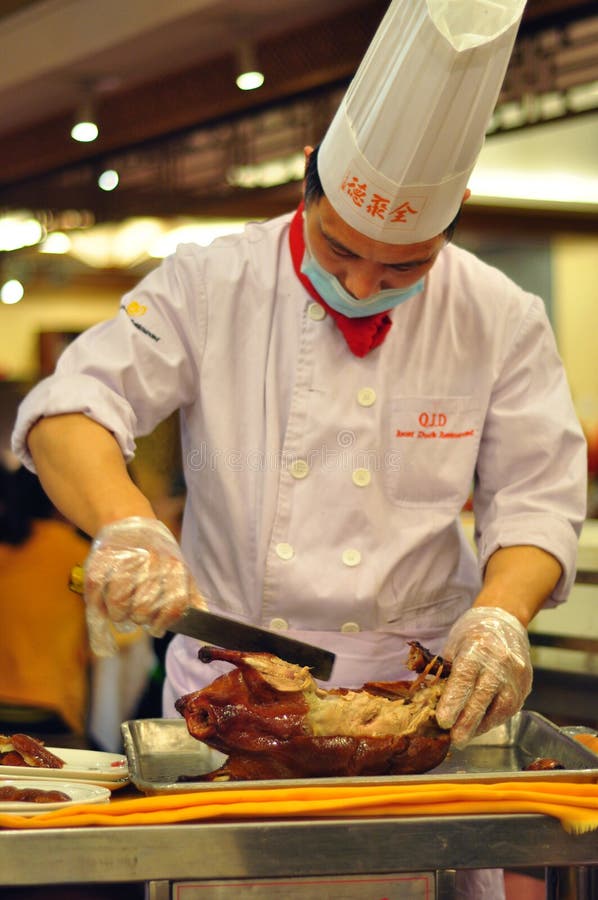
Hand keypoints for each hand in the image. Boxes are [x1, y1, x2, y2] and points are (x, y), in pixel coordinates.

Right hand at [84, 516, 206, 655]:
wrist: (128, 522)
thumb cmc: (157, 555)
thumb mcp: (179, 570)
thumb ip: (191, 598)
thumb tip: (204, 623)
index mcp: (174, 566)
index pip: (173, 606)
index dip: (163, 623)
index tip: (156, 628)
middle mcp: (150, 561)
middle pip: (143, 610)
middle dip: (139, 619)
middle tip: (137, 614)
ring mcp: (123, 561)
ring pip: (118, 606)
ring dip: (119, 616)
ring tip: (122, 610)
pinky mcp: (98, 562)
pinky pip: (96, 598)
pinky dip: (100, 609)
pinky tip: (107, 606)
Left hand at [435, 606, 531, 747]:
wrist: (504, 620)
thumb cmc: (472, 634)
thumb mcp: (453, 646)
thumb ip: (447, 673)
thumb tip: (434, 703)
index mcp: (477, 648)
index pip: (465, 679)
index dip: (453, 703)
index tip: (443, 722)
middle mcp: (500, 662)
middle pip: (483, 697)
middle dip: (467, 723)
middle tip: (455, 740)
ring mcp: (516, 674)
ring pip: (500, 708)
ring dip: (481, 725)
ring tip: (465, 736)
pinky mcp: (526, 684)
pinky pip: (510, 708)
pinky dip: (493, 719)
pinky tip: (480, 725)